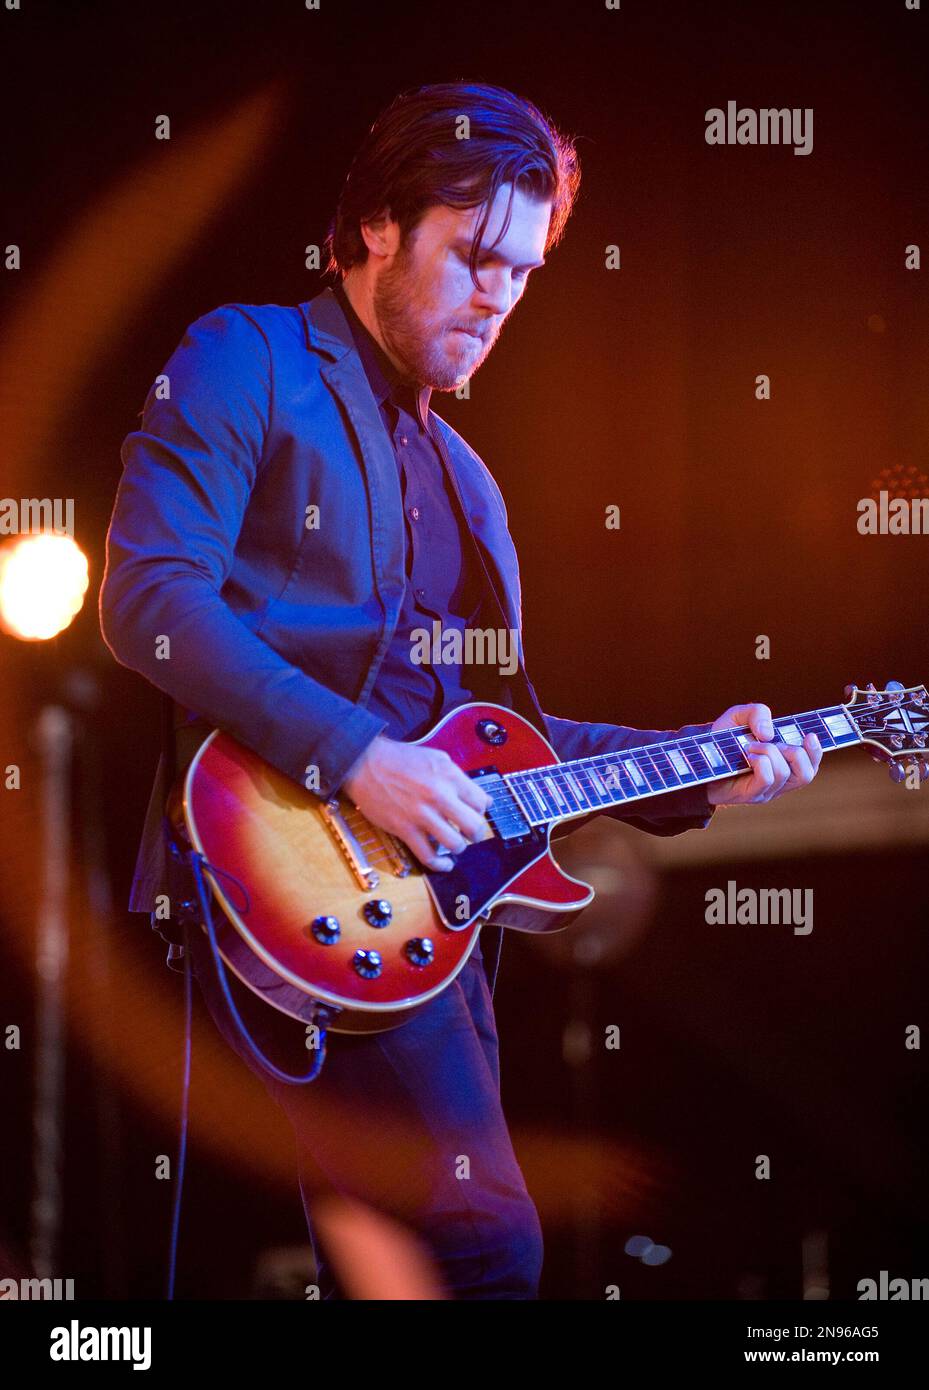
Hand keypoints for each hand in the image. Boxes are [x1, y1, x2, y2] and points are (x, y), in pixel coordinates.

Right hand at [341, 735, 491, 870]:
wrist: (365, 764)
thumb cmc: (399, 760)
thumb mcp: (436, 759)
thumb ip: (459, 778)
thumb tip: (483, 799)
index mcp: (449, 775)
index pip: (481, 802)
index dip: (480, 811)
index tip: (474, 814)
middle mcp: (439, 795)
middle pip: (474, 826)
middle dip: (476, 834)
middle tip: (470, 834)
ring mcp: (422, 814)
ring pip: (455, 844)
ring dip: (458, 848)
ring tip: (454, 845)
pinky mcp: (405, 829)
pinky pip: (428, 856)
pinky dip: (439, 865)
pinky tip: (444, 864)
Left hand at [705, 702, 821, 806]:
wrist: (696, 758)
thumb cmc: (722, 740)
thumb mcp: (739, 716)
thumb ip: (757, 712)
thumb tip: (769, 733)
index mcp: (785, 764)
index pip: (812, 765)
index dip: (817, 751)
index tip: (809, 735)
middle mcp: (780, 781)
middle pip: (807, 774)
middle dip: (795, 752)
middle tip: (774, 742)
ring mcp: (766, 791)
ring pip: (785, 773)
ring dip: (769, 752)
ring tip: (750, 746)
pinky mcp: (751, 796)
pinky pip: (767, 778)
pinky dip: (760, 761)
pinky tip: (746, 756)